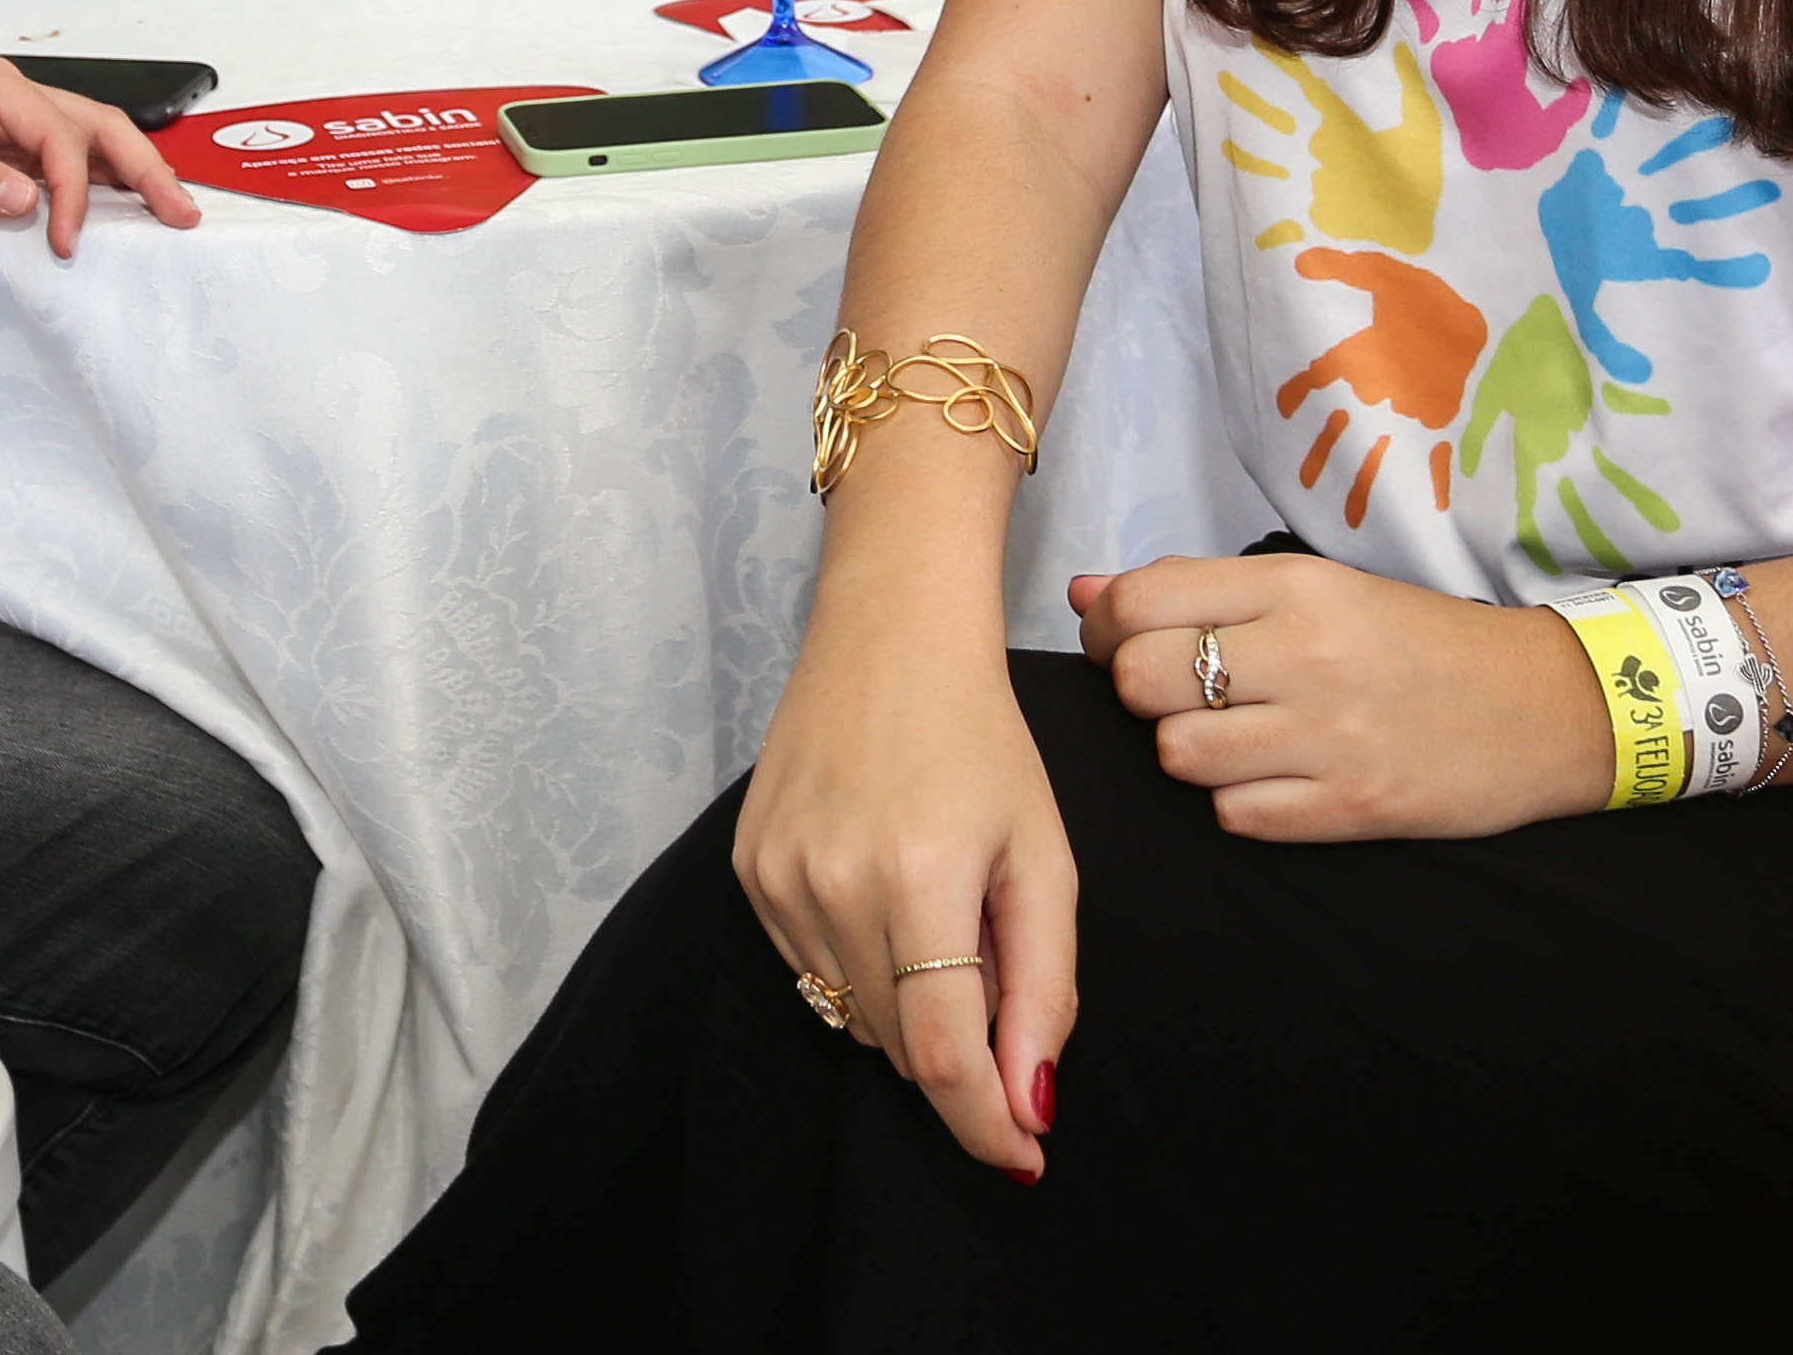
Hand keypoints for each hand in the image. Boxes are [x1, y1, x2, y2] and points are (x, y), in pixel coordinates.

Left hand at [0, 52, 200, 258]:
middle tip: (183, 213)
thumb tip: (26, 199)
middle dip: (144, 168)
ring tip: (165, 211)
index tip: (66, 241)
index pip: (62, 135)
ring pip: (83, 143)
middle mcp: (6, 99)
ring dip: (125, 175)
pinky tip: (106, 213)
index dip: (75, 190)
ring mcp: (0, 124)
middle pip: (96, 127)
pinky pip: (53, 165)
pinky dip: (87, 188)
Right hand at [735, 594, 1069, 1175]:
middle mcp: (833, 885)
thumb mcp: (1045, 857)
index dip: (985, 1122)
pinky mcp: (747, 869)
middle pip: (899, 1045)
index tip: (1025, 1157)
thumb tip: (1032, 1105)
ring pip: (852, 1016)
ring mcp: (777, 878)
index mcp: (919, 879)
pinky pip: (811, 970)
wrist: (888, 635)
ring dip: (909, 1007)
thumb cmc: (984, 741)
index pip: (943, 1056)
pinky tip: (885, 894)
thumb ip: (1045, 988)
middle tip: (997, 972)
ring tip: (940, 915)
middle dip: (961, 1051)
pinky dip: (860, 965)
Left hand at [1071, 553, 1610, 839]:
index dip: (1108, 627)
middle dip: (1141, 690)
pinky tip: (1277, 779)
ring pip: (1178, 753)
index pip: (1143, 600)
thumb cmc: (1414, 642)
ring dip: (1188, 749)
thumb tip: (1084, 596)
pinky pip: (1234, 815)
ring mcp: (1329, 737)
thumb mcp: (1315, 588)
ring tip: (1234, 737)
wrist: (1541, 708)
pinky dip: (1239, 802)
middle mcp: (1306, 655)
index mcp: (1295, 586)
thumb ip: (1199, 589)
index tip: (1121, 641)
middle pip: (1142, 677)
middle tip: (1177, 694)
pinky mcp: (1350, 810)